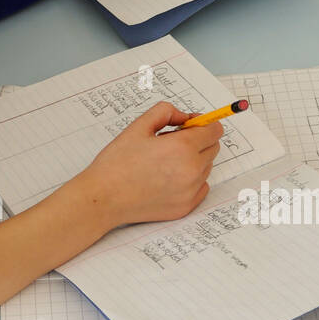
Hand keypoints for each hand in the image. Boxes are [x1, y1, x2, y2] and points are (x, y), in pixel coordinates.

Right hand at [80, 101, 222, 227]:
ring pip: (206, 167)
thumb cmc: (117, 163)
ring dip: (193, 160)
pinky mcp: (186, 207)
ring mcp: (190, 191)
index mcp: (182, 147)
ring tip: (164, 162)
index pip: (214, 130)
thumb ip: (166, 112)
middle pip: (213, 148)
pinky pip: (201, 186)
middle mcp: (192, 170)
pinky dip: (190, 180)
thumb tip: (185, 117)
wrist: (104, 198)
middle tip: (171, 142)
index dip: (203, 123)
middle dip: (198, 141)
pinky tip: (167, 178)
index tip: (189, 125)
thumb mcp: (138, 126)